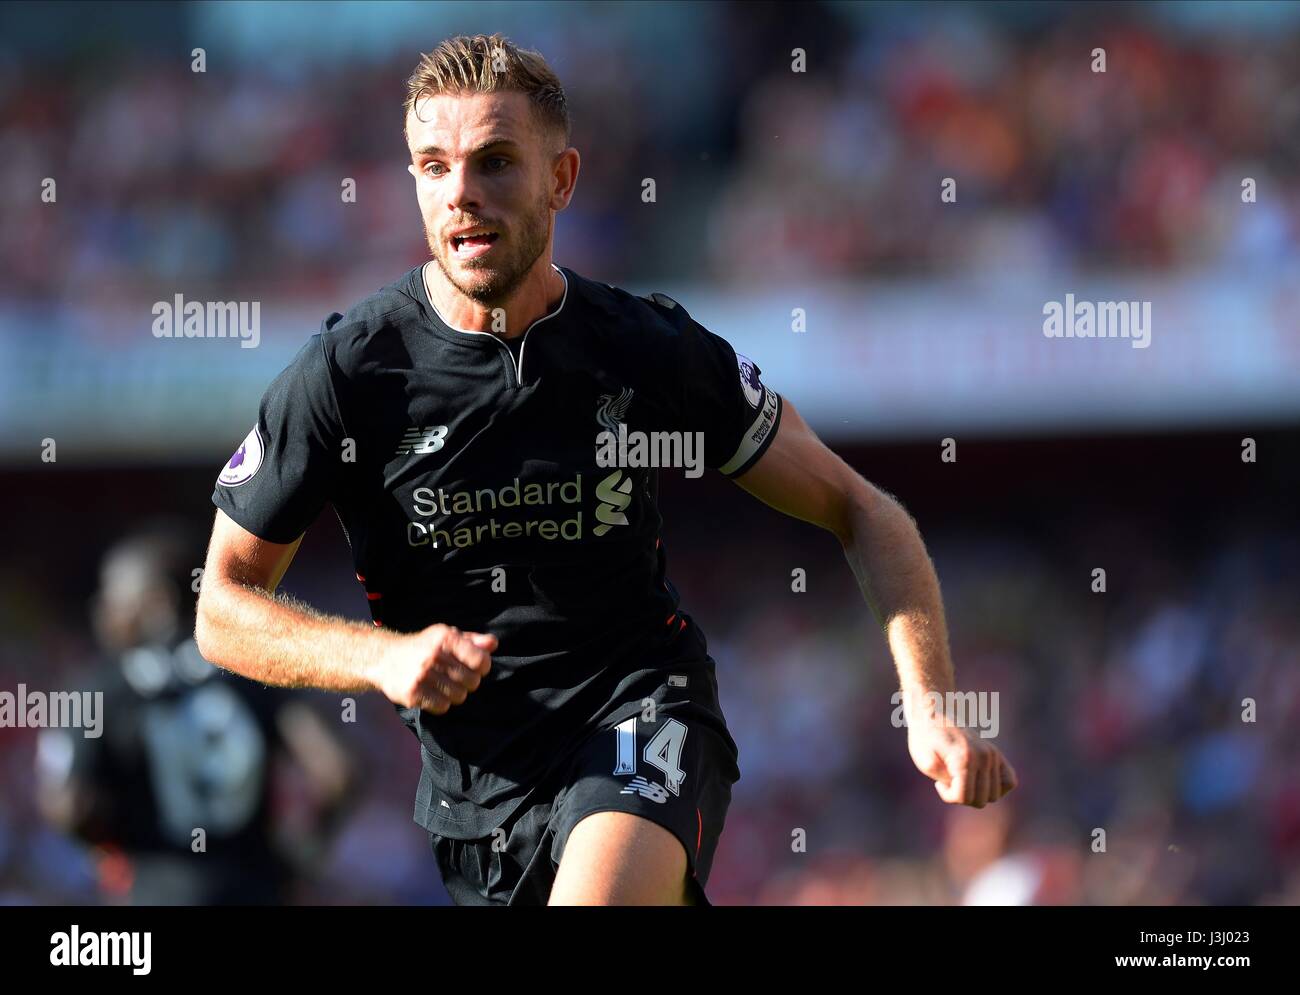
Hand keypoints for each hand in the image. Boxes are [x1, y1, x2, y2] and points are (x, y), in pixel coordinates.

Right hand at [371, 624, 495, 713]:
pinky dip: (441, 703)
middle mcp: (434, 655)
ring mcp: (422, 675)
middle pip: (472, 682)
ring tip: (444, 685)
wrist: (384, 658)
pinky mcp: (412, 693)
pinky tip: (433, 693)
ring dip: (455, 694)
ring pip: (459, 696)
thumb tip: (493, 644)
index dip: (483, 667)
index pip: (480, 660)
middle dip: (469, 682)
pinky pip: (442, 707)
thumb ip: (471, 640)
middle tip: (457, 678)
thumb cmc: (422, 646)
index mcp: (445, 638)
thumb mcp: (445, 636)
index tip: (476, 667)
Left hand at [907, 717, 1017, 807]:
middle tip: (949, 781)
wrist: (935, 715)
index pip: (964, 796)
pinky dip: (997, 788)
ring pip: (994, 795)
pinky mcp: (998, 755)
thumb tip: (965, 791)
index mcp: (964, 758)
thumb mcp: (925, 762)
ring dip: (976, 794)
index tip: (938, 784)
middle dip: (962, 797)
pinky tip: (979, 782)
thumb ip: (944, 780)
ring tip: (961, 780)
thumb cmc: (925, 739)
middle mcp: (984, 757)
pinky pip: (1010, 782)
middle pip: (981, 800)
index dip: (949, 796)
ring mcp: (993, 755)